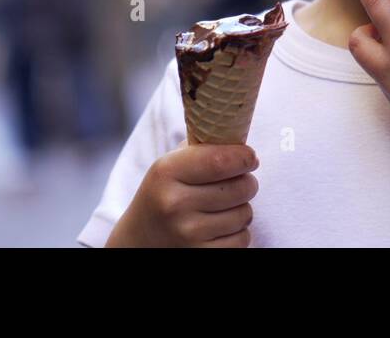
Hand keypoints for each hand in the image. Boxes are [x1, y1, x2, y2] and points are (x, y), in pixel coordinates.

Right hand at [106, 142, 258, 246]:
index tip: (249, 157)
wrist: (139, 239)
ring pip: (245, 214)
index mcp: (167, 172)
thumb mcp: (170, 165)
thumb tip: (238, 133)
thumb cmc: (164, 193)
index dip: (245, 157)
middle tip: (237, 182)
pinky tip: (220, 228)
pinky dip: (238, 232)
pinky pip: (242, 239)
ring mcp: (188, 233)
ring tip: (223, 207)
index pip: (221, 160)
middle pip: (241, 187)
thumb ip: (201, 148)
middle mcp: (175, 204)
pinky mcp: (201, 255)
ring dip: (242, 209)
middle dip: (247, 182)